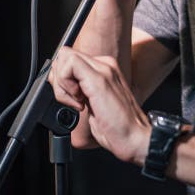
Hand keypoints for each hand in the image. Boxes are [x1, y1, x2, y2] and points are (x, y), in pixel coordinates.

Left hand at [49, 47, 150, 165]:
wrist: (135, 138)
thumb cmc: (117, 128)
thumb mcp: (94, 104)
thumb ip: (81, 90)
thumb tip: (61, 87)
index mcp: (104, 69)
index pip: (69, 60)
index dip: (61, 79)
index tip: (71, 98)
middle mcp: (104, 65)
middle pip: (65, 56)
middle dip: (59, 80)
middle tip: (72, 100)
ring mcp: (104, 69)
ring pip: (65, 58)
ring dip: (62, 84)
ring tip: (77, 102)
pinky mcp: (99, 78)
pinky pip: (69, 65)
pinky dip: (65, 85)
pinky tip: (79, 101)